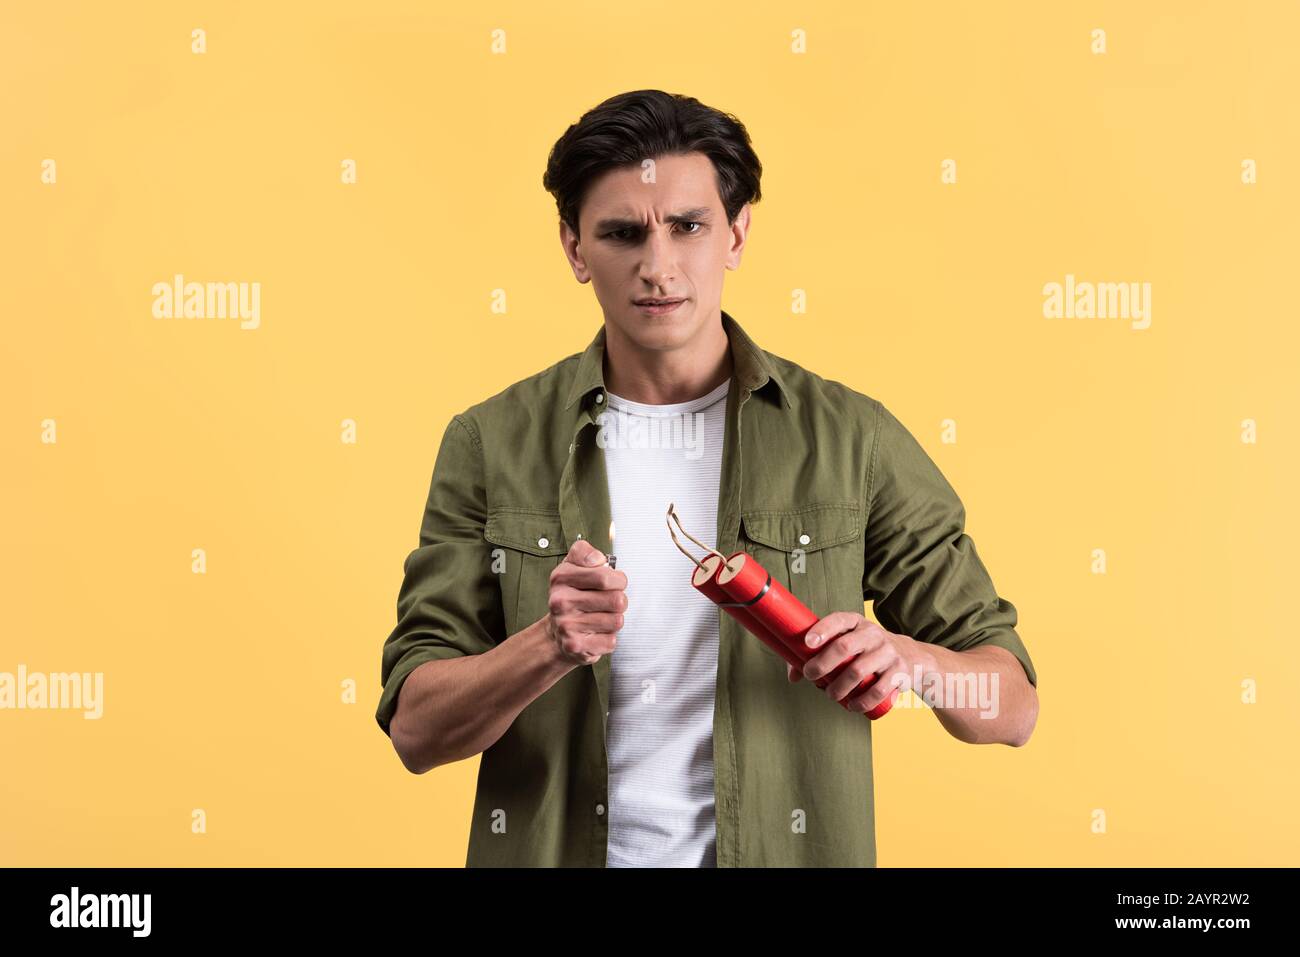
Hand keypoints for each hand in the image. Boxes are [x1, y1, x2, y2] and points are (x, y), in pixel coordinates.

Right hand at [544, 539, 627, 666]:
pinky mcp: (575, 646)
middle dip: (620, 600)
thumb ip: (585, 553)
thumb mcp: (574, 566)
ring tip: (601, 618)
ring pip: (617, 621)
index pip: (605, 576)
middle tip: (609, 602)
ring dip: (615, 620)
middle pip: (617, 600)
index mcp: (561, 577)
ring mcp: (566, 625)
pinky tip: (596, 633)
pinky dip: (608, 638)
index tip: (613, 582)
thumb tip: (599, 560)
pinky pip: (611, 640)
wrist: (556, 632)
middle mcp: (560, 601)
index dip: (617, 579)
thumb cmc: (573, 595)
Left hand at [786, 612, 924, 714]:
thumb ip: (819, 655)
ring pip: (858, 671)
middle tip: (811, 675)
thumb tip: (793, 675)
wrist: (909, 655)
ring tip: (831, 694)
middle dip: (822, 664)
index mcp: (856, 622)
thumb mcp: (847, 642)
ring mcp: (888, 652)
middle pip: (844, 647)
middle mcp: (873, 634)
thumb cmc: (865, 649)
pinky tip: (851, 706)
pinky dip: (861, 701)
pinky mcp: (899, 672)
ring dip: (839, 687)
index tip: (807, 642)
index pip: (838, 620)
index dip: (822, 630)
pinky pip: (878, 690)